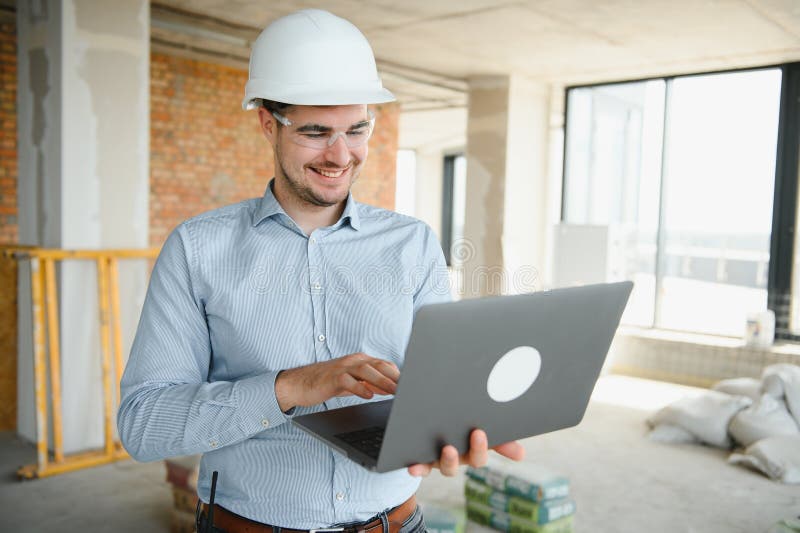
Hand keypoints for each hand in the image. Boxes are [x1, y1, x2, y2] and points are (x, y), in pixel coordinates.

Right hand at [275, 352, 399, 411]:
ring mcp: (342, 368)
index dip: (400, 375)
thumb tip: (390, 389)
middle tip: (409, 389)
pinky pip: (348, 381)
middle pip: (380, 365)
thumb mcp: (352, 383)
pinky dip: (360, 388)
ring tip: (395, 391)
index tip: (413, 385)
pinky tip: (369, 395)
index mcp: (361, 361)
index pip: (385, 365)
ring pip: (367, 370)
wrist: (299, 383)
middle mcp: (354, 361)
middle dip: (396, 377)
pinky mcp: (332, 378)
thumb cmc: (327, 383)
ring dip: (383, 381)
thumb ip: (370, 384)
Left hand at [407, 429, 524, 476]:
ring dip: (449, 461)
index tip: (481, 432)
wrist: (419, 419)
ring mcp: (437, 459)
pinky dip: (417, 468)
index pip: (480, 455)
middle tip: (476, 434)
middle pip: (467, 461)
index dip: (482, 447)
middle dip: (473, 450)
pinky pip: (419, 467)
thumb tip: (522, 454)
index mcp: (469, 449)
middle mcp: (455, 457)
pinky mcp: (418, 460)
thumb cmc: (453, 424)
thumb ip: (496, 438)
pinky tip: (413, 466)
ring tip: (449, 448)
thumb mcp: (473, 426)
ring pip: (445, 467)